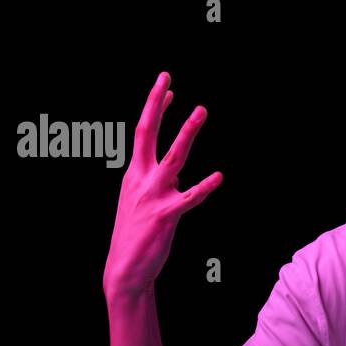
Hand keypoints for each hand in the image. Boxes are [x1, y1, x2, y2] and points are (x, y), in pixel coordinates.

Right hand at [102, 72, 221, 300]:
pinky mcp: (166, 215)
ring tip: (201, 110)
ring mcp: (153, 196)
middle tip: (166, 77)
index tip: (166, 87)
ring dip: (187, 132)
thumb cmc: (137, 235)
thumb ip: (156, 182)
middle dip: (156, 104)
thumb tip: (174, 170)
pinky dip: (205, 186)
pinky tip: (219, 177)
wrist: (126, 269)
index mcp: (133, 174)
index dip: (154, 108)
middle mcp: (140, 179)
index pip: (142, 133)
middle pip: (146, 133)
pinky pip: (190, 197)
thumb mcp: (141, 201)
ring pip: (173, 157)